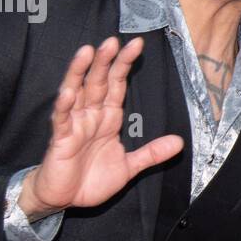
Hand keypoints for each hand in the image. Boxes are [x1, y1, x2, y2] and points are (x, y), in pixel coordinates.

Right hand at [18, 36, 183, 218]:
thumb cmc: (91, 180)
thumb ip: (151, 154)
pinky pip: (62, 119)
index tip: (137, 45)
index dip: (125, 66)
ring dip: (81, 72)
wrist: (64, 200)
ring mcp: (74, 125)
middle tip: (114, 40)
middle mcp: (91, 116)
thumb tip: (179, 142)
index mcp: (108, 119)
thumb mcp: (128, 166)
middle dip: (106, 62)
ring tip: (87, 51)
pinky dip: (65, 106)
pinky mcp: (60, 139)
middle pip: (98, 82)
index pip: (117, 85)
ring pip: (77, 92)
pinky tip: (68, 92)